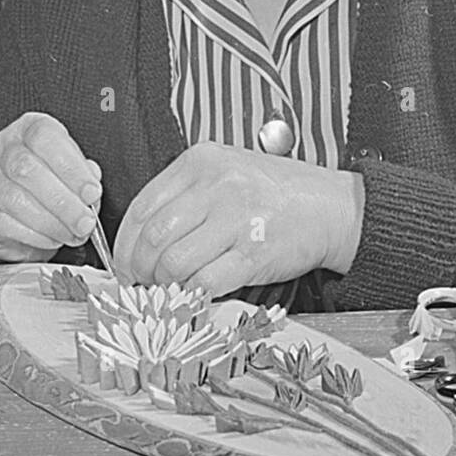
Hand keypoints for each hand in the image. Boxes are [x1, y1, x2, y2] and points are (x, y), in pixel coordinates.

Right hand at [0, 113, 101, 263]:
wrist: (27, 210)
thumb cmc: (55, 180)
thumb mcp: (74, 167)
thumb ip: (84, 174)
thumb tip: (90, 192)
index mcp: (29, 129)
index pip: (43, 137)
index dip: (70, 166)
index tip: (91, 191)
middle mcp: (4, 150)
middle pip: (26, 169)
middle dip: (63, 201)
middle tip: (85, 221)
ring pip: (14, 199)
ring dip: (51, 222)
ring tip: (74, 233)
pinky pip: (5, 225)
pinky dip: (36, 236)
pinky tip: (54, 238)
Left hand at [113, 143, 364, 296]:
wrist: (331, 207)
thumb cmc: (276, 192)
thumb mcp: (226, 172)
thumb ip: (184, 195)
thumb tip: (141, 238)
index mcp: (202, 161)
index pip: (142, 207)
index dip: (125, 244)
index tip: (124, 263)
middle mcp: (217, 185)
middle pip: (153, 237)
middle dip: (139, 269)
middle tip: (141, 282)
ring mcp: (236, 219)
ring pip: (173, 262)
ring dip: (163, 284)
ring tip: (168, 288)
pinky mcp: (254, 253)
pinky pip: (205, 281)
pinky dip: (191, 294)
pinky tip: (193, 293)